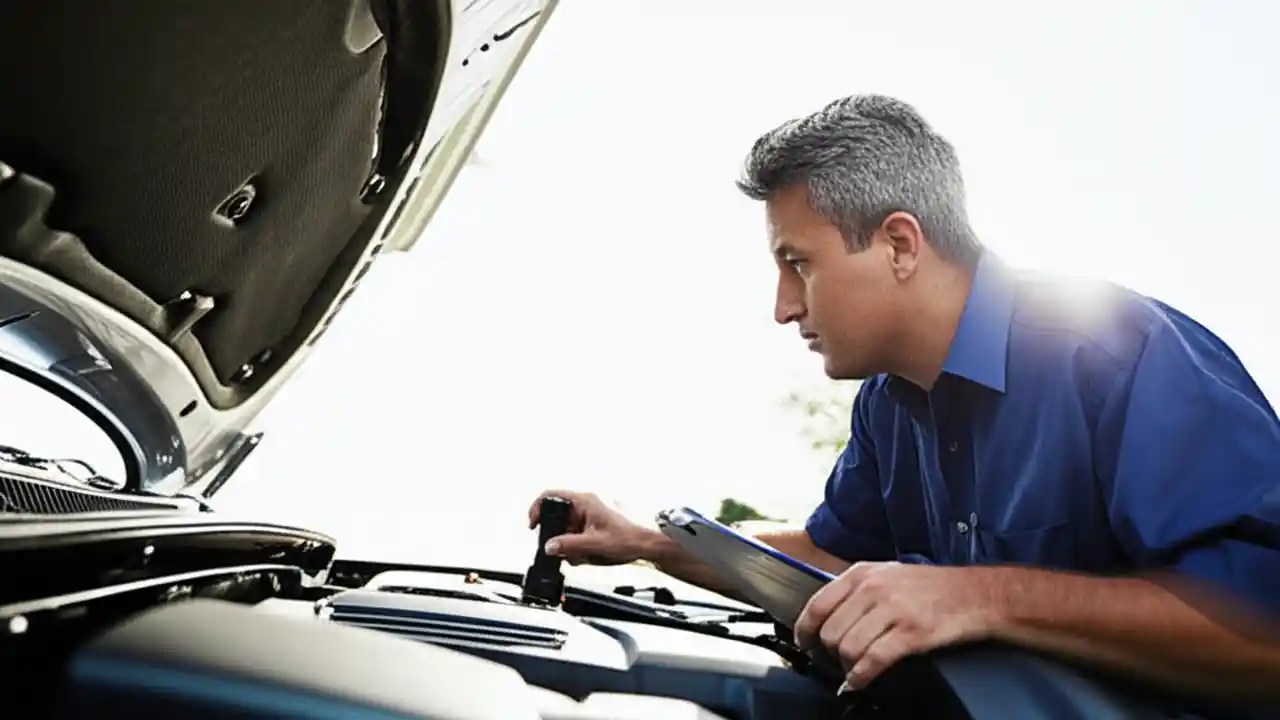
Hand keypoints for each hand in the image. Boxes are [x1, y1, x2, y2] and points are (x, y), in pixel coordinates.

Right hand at [526, 489, 656, 565]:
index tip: (533, 524)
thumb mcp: (594, 544)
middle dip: (554, 535)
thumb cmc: (626, 539)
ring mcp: (586, 516)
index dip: (537, 508)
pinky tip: (583, 556)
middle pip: (555, 516)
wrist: (643, 546)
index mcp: (584, 501)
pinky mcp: (589, 527)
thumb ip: (569, 545)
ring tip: (578, 555)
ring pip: (564, 529)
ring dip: (565, 544)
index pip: (551, 495)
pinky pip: (573, 536)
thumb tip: (549, 546)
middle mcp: (583, 506)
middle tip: (557, 548)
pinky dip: (574, 547)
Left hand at [794, 562, 1002, 691]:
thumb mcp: (887, 574)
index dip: (804, 630)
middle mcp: (874, 589)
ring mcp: (893, 610)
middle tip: (836, 660)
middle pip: (831, 631)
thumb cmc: (931, 587)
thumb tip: (827, 616)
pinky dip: (860, 677)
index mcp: (863, 574)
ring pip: (848, 648)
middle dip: (830, 652)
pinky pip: (873, 661)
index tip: (804, 643)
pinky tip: (859, 682)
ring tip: (852, 671)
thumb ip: (857, 590)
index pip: (818, 604)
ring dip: (846, 667)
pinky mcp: (911, 633)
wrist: (976, 595)